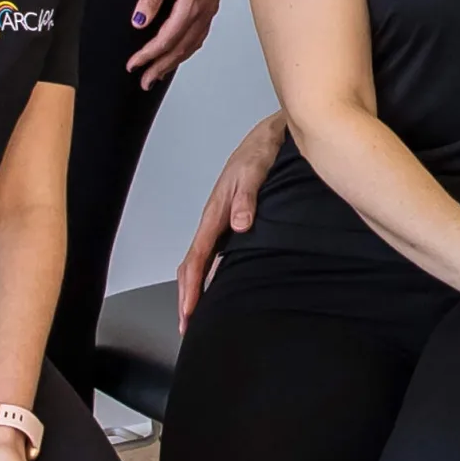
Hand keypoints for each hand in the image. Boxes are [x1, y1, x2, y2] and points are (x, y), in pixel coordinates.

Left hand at [126, 0, 230, 87]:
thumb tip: (139, 22)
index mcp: (191, 6)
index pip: (166, 40)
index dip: (148, 55)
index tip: (133, 65)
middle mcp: (203, 12)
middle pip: (180, 49)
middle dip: (161, 67)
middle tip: (145, 81)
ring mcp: (209, 11)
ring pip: (191, 45)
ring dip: (174, 61)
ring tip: (159, 73)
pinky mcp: (210, 6)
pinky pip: (199, 36)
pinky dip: (187, 49)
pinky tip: (179, 51)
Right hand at [178, 112, 284, 327]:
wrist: (273, 135)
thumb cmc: (263, 150)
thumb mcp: (256, 169)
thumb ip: (247, 196)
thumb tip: (239, 224)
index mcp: (216, 211)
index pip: (198, 257)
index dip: (192, 286)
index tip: (189, 311)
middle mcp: (217, 219)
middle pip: (193, 265)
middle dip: (187, 296)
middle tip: (186, 325)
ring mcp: (224, 221)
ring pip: (202, 261)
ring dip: (197, 287)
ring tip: (195, 313)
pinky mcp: (234, 219)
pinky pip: (216, 253)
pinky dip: (212, 273)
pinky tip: (220, 285)